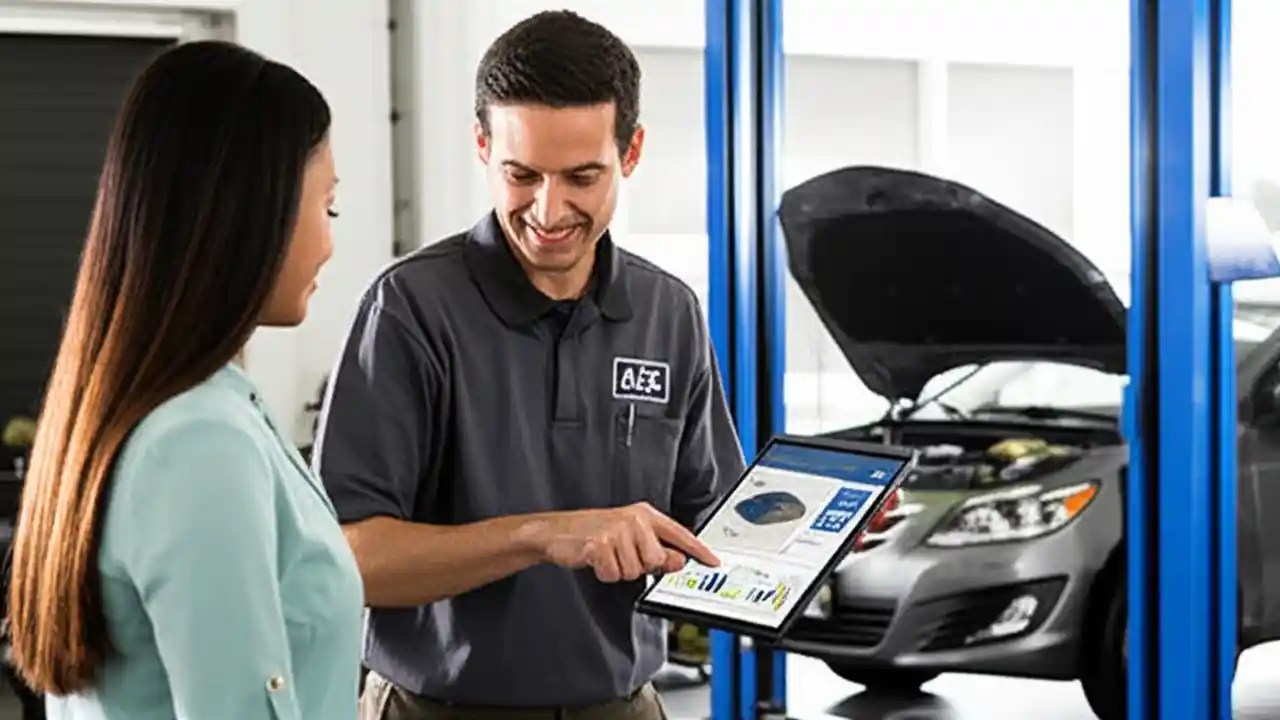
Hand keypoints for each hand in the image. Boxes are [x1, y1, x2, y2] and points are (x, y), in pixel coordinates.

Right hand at [537, 502, 720, 582]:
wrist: (556, 531)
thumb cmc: (593, 533)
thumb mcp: (628, 538)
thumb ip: (656, 549)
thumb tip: (679, 561)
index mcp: (644, 515)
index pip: (679, 533)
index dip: (698, 550)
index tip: (713, 561)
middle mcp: (634, 519)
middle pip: (656, 560)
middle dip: (640, 566)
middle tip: (621, 555)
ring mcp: (617, 530)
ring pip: (635, 571)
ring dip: (619, 571)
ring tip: (606, 556)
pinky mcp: (600, 544)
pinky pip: (614, 574)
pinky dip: (604, 573)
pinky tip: (595, 560)